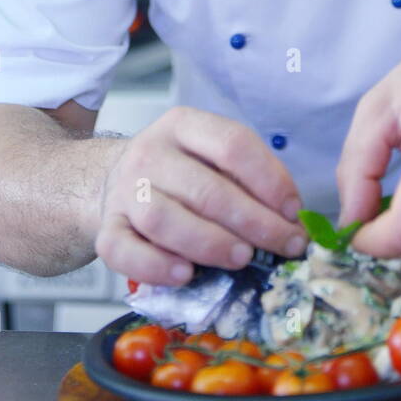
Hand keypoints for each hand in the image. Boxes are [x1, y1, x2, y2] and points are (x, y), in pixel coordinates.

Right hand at [94, 106, 307, 284]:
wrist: (113, 180)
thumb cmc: (178, 173)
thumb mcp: (211, 156)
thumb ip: (247, 179)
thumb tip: (291, 220)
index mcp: (183, 125)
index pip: (232, 144)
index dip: (270, 180)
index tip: (294, 211)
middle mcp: (150, 153)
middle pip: (206, 189)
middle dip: (253, 222)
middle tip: (283, 245)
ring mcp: (124, 192)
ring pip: (165, 219)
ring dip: (210, 243)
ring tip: (242, 259)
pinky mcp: (107, 229)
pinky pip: (125, 251)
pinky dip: (156, 267)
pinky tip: (186, 275)